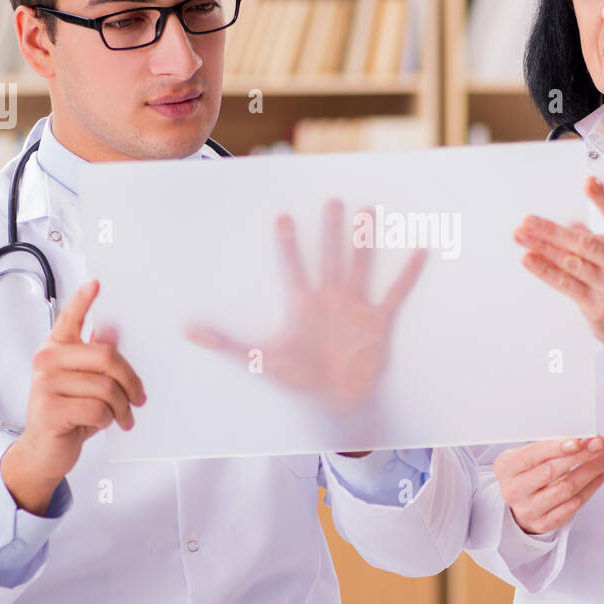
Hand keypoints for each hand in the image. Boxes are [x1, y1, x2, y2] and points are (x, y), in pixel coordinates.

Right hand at [2, 279, 145, 514]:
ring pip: (106, 387)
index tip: (96, 283)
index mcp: (55, 349)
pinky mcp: (50, 409)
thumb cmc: (69, 413)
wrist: (44, 451)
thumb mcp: (85, 384)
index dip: (83, 300)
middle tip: (140, 397)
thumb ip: (95, 358)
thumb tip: (112, 330)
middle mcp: (46, 361)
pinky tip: (103, 425)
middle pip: (107, 356)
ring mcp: (45, 384)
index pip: (69, 318)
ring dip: (122, 407)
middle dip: (131, 380)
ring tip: (124, 417)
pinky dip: (108, 420)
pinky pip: (98, 409)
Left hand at [184, 198, 426, 415]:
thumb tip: (185, 330)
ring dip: (364, 241)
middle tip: (331, 200)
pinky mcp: (378, 322)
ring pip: (361, 266)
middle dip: (330, 230)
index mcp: (303, 306)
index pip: (293, 268)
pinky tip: (418, 251)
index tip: (282, 217)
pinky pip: (395, 293)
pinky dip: (407, 274)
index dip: (288, 245)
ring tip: (369, 212)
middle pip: (329, 257)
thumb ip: (224, 343)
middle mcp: (330, 300)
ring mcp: (355, 309)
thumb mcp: (258, 359)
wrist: (336, 403)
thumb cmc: (299, 380)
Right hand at [494, 436, 603, 533]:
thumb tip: (582, 438)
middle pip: (551, 472)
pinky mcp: (545, 523)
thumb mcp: (527, 455)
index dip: (557, 448)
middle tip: (599, 444)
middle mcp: (514, 490)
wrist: (520, 501)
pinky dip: (591, 487)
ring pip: (566, 489)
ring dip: (591, 470)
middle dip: (580, 455)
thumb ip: (548, 447)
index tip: (579, 441)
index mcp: (506, 468)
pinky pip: (573, 505)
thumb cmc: (527, 471)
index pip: (532, 455)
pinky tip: (600, 472)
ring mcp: (529, 509)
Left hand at [514, 176, 603, 379]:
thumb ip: (599, 239)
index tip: (588, 182)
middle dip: (552, 230)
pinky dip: (545, 270)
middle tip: (529, 220)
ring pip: (572, 263)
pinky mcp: (597, 307)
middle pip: (586, 244)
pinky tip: (530, 259)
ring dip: (543, 247)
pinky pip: (566, 284)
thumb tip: (570, 225)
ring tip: (522, 236)